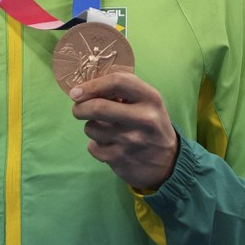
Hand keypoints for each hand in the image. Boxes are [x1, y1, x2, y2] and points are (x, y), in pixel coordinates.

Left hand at [69, 71, 178, 190]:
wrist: (168, 163)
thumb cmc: (150, 125)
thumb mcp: (147, 103)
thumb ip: (122, 92)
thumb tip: (83, 88)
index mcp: (150, 99)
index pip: (117, 81)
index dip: (91, 84)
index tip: (76, 92)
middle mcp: (144, 119)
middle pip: (98, 107)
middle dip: (80, 108)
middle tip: (78, 109)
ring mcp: (132, 141)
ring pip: (91, 128)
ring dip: (91, 127)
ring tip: (105, 129)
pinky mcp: (120, 159)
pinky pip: (92, 147)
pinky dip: (95, 145)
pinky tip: (110, 146)